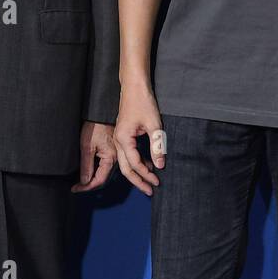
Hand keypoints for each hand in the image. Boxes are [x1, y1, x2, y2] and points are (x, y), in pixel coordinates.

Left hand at [73, 121, 116, 191]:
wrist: (101, 112)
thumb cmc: (95, 125)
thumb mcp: (87, 146)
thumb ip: (86, 165)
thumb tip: (84, 182)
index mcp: (111, 159)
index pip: (99, 181)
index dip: (86, 187)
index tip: (75, 188)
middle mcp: (116, 159)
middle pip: (103, 179)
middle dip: (89, 185)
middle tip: (77, 187)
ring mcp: (115, 155)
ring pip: (105, 173)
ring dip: (93, 179)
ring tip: (81, 181)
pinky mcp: (113, 151)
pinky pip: (106, 166)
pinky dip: (97, 172)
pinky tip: (90, 172)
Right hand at [113, 79, 164, 195]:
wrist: (134, 87)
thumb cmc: (143, 102)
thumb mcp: (154, 125)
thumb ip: (157, 146)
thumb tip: (160, 165)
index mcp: (123, 139)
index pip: (135, 164)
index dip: (146, 175)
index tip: (157, 182)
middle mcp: (118, 141)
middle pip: (126, 168)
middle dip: (138, 181)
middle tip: (150, 191)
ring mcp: (119, 138)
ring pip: (125, 163)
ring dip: (137, 173)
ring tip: (150, 181)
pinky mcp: (123, 135)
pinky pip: (128, 154)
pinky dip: (137, 162)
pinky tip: (147, 166)